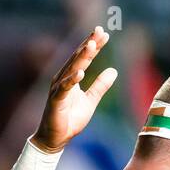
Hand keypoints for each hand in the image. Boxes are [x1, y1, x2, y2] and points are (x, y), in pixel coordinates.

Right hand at [31, 26, 117, 153]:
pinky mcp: (56, 101)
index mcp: (71, 77)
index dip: (94, 46)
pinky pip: (64, 89)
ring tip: (92, 45)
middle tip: (99, 31)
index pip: (84, 58)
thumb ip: (100, 86)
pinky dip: (72, 81)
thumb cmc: (70, 119)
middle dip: (89, 44)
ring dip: (82, 57)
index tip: (104, 33)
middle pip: (78, 58)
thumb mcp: (91, 101)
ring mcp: (58, 88)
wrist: (55, 138)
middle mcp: (63, 78)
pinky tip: (80, 73)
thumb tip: (114, 70)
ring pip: (71, 69)